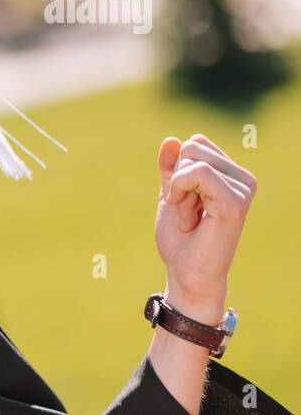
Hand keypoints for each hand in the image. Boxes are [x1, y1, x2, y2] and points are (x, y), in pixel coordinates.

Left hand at [154, 134, 256, 324]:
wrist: (186, 274)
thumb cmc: (181, 240)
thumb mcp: (171, 195)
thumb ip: (171, 168)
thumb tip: (170, 140)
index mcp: (231, 175)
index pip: (195, 143)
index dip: (177, 171)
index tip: (182, 201)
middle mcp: (243, 178)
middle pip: (192, 147)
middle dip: (177, 179)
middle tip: (186, 211)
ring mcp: (243, 188)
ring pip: (193, 159)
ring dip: (178, 190)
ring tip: (190, 217)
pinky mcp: (235, 200)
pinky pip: (198, 172)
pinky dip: (181, 192)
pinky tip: (189, 218)